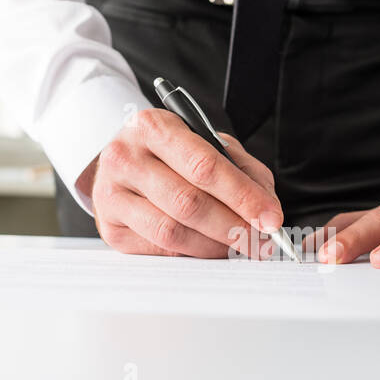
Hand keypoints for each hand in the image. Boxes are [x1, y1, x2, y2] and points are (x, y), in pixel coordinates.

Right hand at [77, 109, 282, 257]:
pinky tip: (210, 248)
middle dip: (234, 226)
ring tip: (240, 247)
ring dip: (215, 245)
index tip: (270, 218)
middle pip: (188, 202)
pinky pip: (159, 248)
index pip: (204, 166)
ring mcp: (111, 193)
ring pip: (172, 231)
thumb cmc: (170, 153)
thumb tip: (267, 210)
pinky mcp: (109, 226)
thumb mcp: (206, 144)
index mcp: (152, 126)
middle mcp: (125, 157)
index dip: (242, 196)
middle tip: (261, 242)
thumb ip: (242, 170)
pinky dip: (192, 253)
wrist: (124, 161)